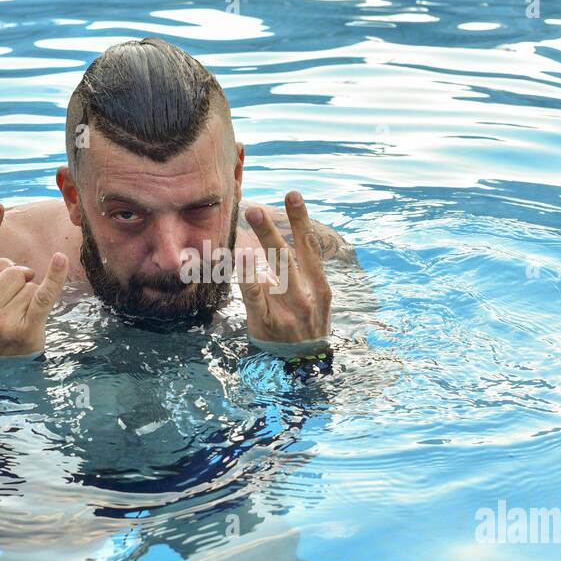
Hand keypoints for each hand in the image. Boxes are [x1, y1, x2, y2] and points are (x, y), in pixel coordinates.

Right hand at [0, 201, 67, 356]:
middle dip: (16, 281)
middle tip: (9, 304)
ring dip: (28, 294)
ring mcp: (1, 322)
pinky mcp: (25, 331)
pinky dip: (54, 278)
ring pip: (28, 284)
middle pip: (11, 271)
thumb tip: (16, 268)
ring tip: (17, 316)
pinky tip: (60, 260)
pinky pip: (43, 295)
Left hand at [239, 191, 332, 349]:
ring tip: (245, 233)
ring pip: (275, 275)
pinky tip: (241, 260)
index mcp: (319, 286)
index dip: (301, 220)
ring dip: (259, 250)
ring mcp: (289, 311)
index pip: (309, 246)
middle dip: (272, 231)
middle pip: (289, 256)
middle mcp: (307, 296)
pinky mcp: (269, 324)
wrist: (305, 365)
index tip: (293, 194)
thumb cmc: (306, 324)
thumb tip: (278, 239)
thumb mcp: (313, 299)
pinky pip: (257, 298)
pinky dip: (250, 278)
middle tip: (254, 209)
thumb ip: (300, 273)